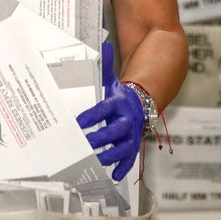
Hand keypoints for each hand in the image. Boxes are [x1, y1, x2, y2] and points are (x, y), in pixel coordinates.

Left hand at [75, 41, 143, 180]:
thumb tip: (101, 43)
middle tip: (85, 143)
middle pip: (116, 130)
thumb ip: (104, 65)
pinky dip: (123, 168)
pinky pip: (130, 159)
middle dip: (101, 138)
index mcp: (118, 103)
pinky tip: (114, 176)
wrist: (141, 104)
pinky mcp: (133, 146)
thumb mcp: (111, 80)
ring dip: (111, 155)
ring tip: (96, 161)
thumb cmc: (118, 94)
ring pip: (124, 147)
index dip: (93, 116)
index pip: (104, 109)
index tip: (79, 122)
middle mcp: (127, 120)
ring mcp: (131, 135)